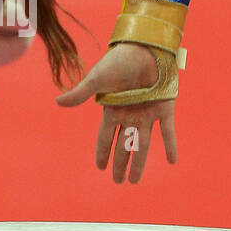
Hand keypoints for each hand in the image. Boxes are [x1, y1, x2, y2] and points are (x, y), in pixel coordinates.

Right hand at [55, 43, 176, 183]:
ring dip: (139, 162)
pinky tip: (172, 161)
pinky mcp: (165, 107)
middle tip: (119, 182)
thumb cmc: (118, 61)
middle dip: (120, 164)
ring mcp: (148, 113)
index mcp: (113, 110)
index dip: (102, 153)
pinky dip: (170, 145)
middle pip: (123, 146)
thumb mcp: (97, 79)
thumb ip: (80, 93)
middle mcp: (130, 115)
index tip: (101, 168)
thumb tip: (57, 102)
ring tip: (134, 180)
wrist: (144, 47)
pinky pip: (168, 130)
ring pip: (143, 144)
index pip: (105, 137)